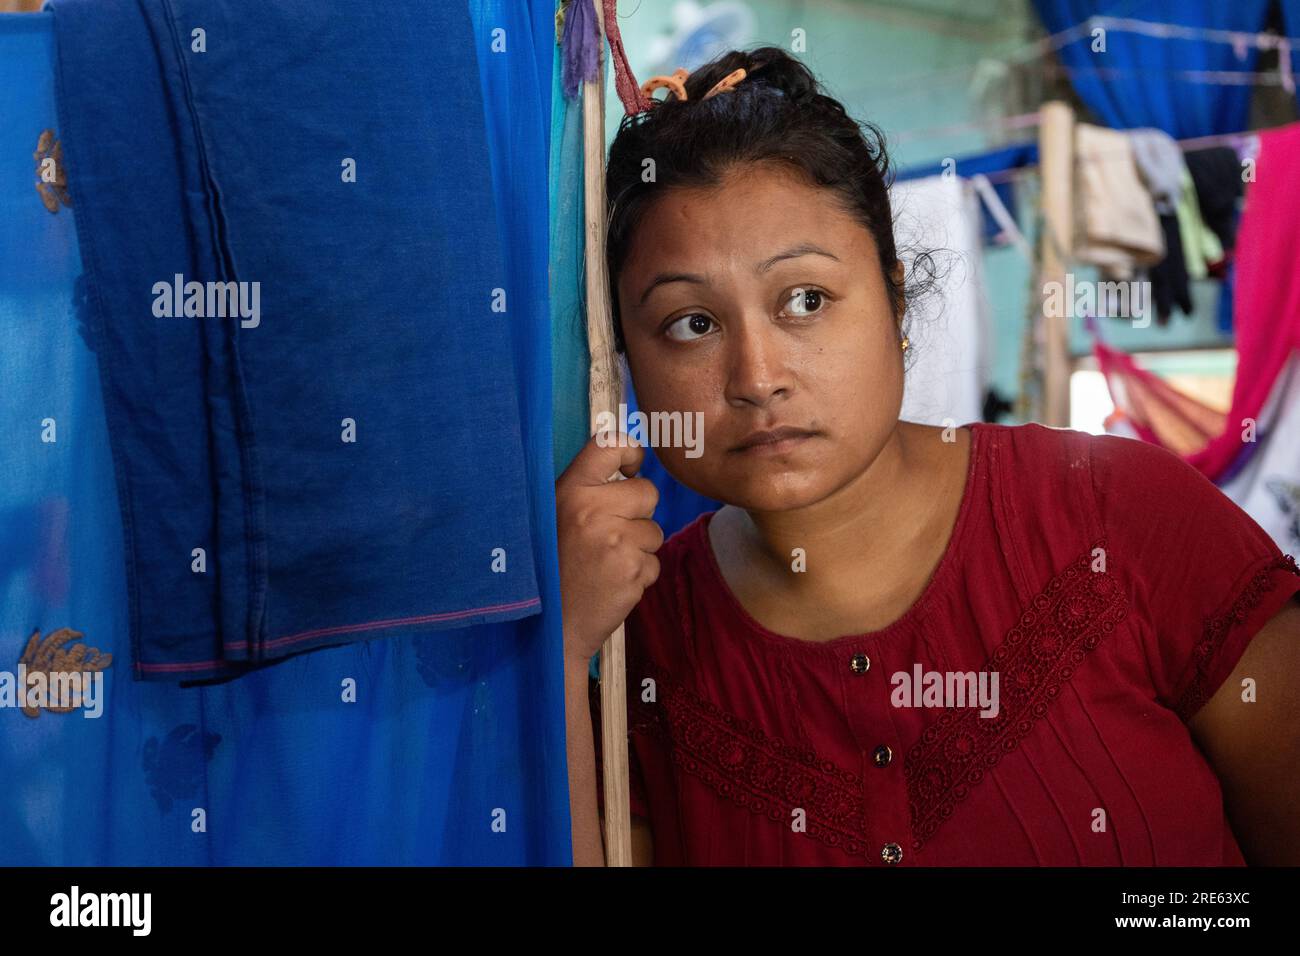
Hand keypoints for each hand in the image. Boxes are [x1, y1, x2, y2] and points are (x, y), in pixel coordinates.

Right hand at [556, 432, 663, 668]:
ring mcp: (615, 542)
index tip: (631, 468)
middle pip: (648, 492)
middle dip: (638, 514)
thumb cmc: (552, 568)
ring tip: (604, 564)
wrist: (549, 627)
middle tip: (607, 537)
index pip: (610, 445)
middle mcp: (593, 510)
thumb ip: (586, 491)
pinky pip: (653, 562)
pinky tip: (610, 583)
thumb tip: (627, 464)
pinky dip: (638, 575)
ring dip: (638, 548)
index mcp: (571, 491)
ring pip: (654, 531)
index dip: (630, 452)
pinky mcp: (633, 572)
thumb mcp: (554, 516)